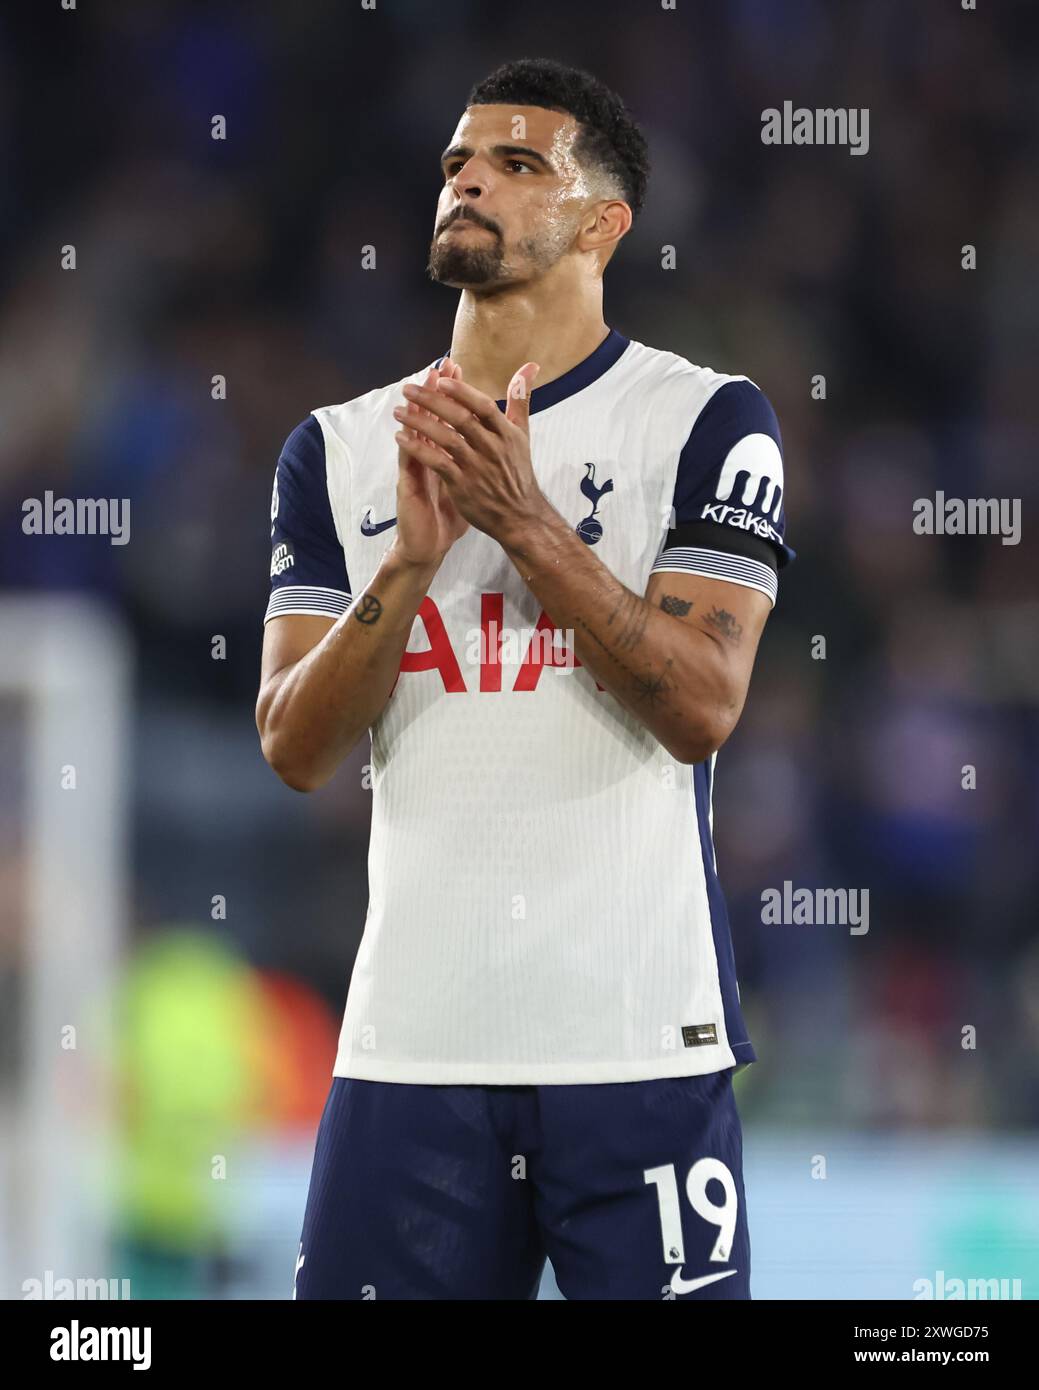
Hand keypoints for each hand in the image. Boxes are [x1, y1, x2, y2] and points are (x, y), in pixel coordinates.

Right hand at [392, 359, 469, 566]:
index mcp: (444, 453)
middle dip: (435, 392)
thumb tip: (492, 442)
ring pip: (415, 435)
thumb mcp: (466, 484)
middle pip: (430, 418)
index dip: (453, 393)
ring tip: (418, 388)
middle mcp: (428, 455)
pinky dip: (407, 448)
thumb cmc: (447, 514)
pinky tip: (404, 433)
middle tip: (438, 366)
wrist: (429, 544)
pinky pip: (408, 464)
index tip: (457, 369)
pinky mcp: (408, 486)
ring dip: (418, 412)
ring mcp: (416, 469)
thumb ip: (477, 460)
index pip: (447, 416)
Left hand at [392, 362, 550, 545]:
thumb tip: (529, 366)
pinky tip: (401, 438)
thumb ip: (520, 400)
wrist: (519, 516)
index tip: (441, 379)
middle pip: (460, 419)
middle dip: (432, 401)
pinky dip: (418, 449)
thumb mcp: (523, 434)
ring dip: (419, 423)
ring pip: (445, 439)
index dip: (462, 391)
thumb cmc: (518, 472)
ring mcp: (477, 468)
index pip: (483, 406)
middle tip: (408, 389)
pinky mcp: (462, 486)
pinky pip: (437, 463)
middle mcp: (492, 449)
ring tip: (398, 411)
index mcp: (506, 434)